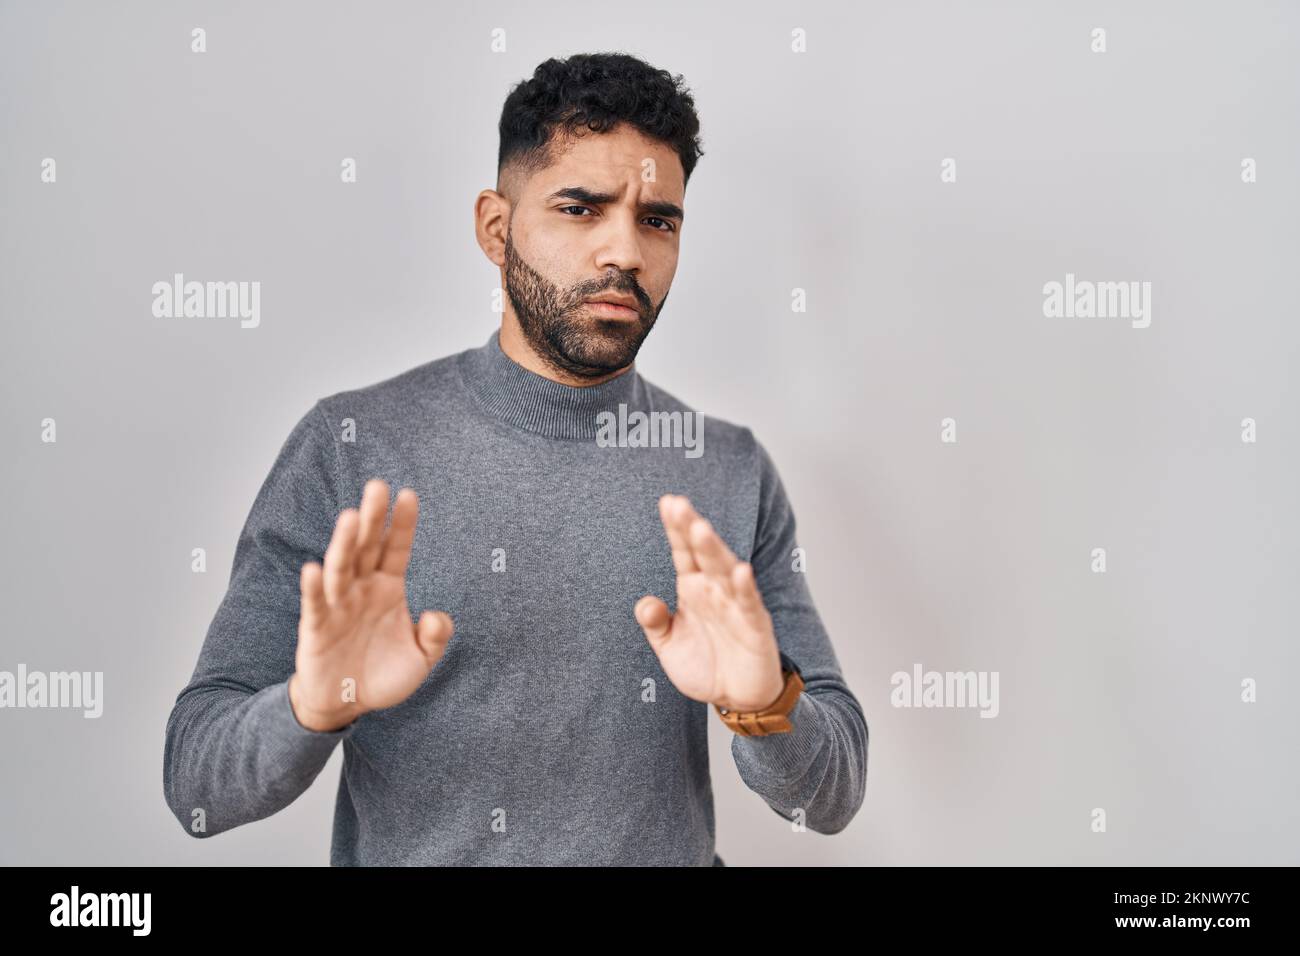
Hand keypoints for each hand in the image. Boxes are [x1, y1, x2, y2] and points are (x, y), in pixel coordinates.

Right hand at [289, 478, 454, 731]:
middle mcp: (362, 589)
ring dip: (345, 544)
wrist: (348, 704)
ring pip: (341, 568)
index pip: (396, 549)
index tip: (408, 494)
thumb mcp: (421, 659)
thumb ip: (435, 637)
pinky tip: (313, 568)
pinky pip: (315, 604)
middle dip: (372, 518)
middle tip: (377, 485)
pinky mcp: (316, 627)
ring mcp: (338, 605)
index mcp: (388, 588)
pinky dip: (313, 587)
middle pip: (368, 547)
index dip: (402, 524)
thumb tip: (437, 616)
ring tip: (350, 517)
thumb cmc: (383, 674)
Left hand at [635, 494, 783, 711]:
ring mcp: (737, 606)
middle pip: (703, 554)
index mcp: (694, 589)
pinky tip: (740, 571)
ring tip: (700, 529)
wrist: (738, 699)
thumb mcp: (669, 646)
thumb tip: (645, 604)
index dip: (676, 529)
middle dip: (691, 528)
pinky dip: (746, 588)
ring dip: (714, 551)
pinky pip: (750, 604)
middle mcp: (715, 591)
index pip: (684, 553)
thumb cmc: (706, 666)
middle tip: (678, 504)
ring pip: (725, 572)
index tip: (667, 502)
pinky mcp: (755, 627)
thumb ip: (656, 623)